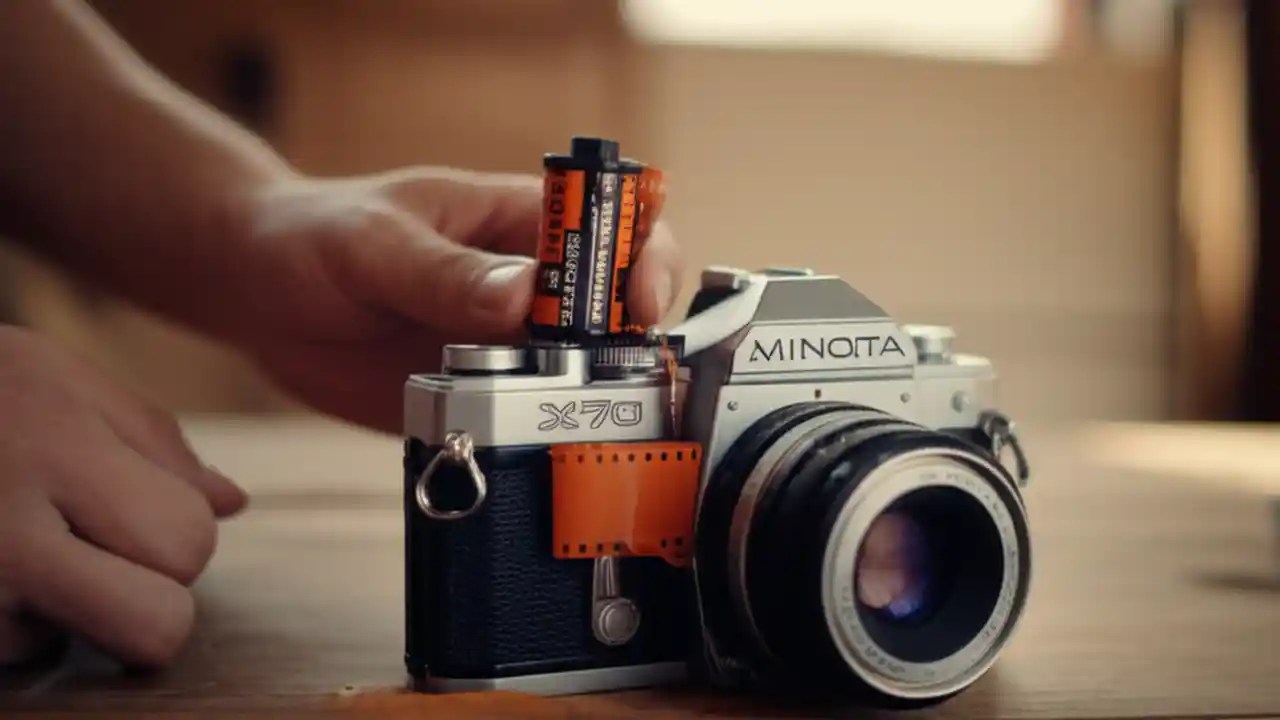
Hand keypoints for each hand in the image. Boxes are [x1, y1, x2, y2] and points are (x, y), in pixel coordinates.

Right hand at [0, 327, 245, 666]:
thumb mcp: (54, 379)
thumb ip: (151, 440)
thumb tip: (230, 504)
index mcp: (58, 448)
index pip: (188, 544)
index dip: (176, 536)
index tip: (133, 509)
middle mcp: (1, 533)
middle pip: (156, 629)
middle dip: (147, 604)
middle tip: (100, 558)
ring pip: (61, 654)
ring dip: (52, 614)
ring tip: (1, 545)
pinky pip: (2, 664)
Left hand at [218, 168, 682, 433]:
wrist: (253, 290)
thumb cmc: (315, 235)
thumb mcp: (376, 244)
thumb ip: (445, 271)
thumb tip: (525, 296)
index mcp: (518, 223)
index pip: (615, 230)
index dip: (645, 262)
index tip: (637, 306)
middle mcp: (527, 287)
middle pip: (615, 315)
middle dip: (628, 350)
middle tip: (597, 383)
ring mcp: (505, 347)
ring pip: (579, 377)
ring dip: (585, 404)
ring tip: (560, 427)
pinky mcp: (476, 398)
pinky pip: (522, 422)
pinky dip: (533, 442)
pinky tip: (517, 454)